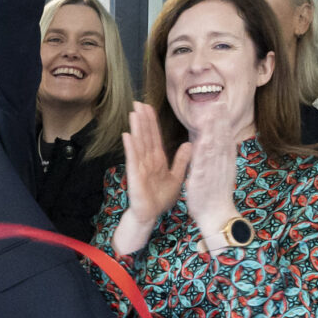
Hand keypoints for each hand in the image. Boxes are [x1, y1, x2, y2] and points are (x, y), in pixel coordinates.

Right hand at [113, 103, 187, 255]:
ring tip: (133, 113)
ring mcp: (139, 167)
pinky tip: (127, 135)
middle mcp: (147, 161)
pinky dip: (130, 147)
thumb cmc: (160, 198)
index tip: (148, 106)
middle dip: (142, 119)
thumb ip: (181, 160)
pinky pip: (133, 160)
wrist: (150, 215)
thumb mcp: (176, 177)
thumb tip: (190, 143)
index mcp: (157, 160)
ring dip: (135, 128)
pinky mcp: (135, 176)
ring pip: (138, 144)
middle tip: (138, 102)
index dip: (151, 121)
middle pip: (145, 136)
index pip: (154, 137)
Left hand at [182, 100, 243, 250]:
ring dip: (212, 131)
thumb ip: (218, 154)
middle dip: (219, 120)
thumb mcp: (220, 169)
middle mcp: (221, 163)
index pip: (224, 136)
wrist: (217, 214)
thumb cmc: (215, 192)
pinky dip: (203, 153)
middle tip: (218, 101)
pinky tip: (201, 141)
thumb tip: (216, 139)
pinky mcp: (204, 181)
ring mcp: (214, 172)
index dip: (223, 120)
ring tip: (209, 115)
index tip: (221, 103)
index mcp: (224, 160)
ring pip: (214, 148)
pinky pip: (204, 165)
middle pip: (221, 138)